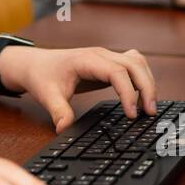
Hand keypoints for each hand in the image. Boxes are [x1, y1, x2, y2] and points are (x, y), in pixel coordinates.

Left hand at [0, 44, 156, 132]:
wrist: (34, 63)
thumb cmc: (42, 76)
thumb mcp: (46, 95)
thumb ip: (58, 112)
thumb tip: (64, 129)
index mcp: (86, 60)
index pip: (117, 72)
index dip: (128, 92)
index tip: (131, 114)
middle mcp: (100, 54)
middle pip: (134, 64)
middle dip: (146, 87)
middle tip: (150, 113)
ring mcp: (106, 56)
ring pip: (137, 62)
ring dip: (147, 81)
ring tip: (150, 107)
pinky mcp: (108, 63)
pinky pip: (133, 64)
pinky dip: (142, 77)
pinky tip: (143, 94)